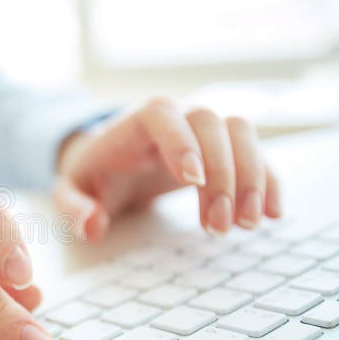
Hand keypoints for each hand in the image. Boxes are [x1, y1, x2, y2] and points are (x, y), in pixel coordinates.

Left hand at [55, 97, 281, 240]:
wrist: (108, 164)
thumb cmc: (92, 175)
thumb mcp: (69, 193)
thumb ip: (73, 208)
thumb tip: (92, 225)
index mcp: (135, 122)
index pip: (162, 114)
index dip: (181, 142)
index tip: (192, 181)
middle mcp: (176, 117)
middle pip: (212, 124)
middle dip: (221, 174)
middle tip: (217, 226)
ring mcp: (203, 130)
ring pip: (241, 134)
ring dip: (251, 178)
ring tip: (245, 225)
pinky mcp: (223, 150)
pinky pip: (256, 154)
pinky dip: (268, 181)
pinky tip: (270, 214)